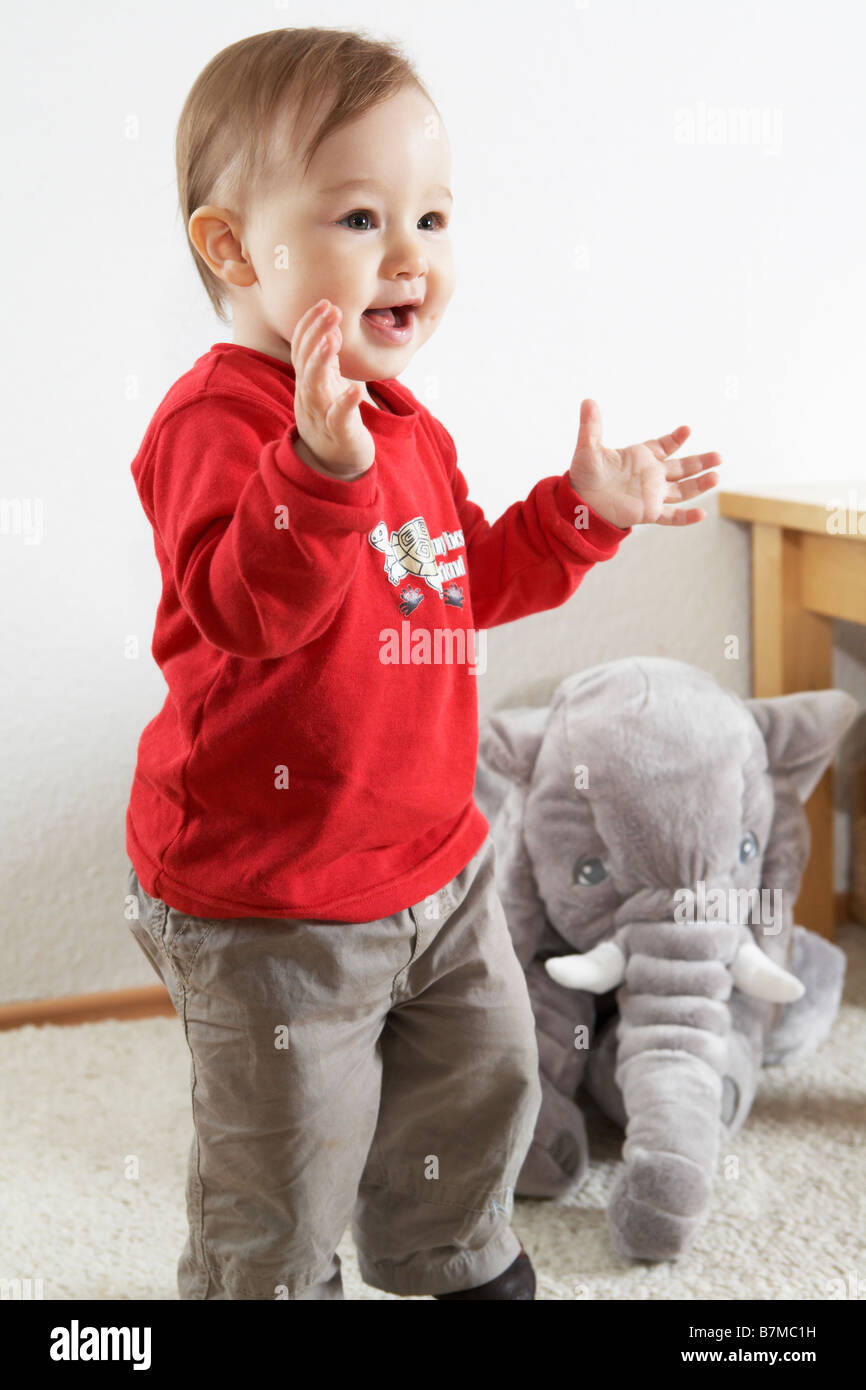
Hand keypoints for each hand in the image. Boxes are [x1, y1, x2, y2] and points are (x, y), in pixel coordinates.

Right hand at [291, 299, 374, 477]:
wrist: (336, 465)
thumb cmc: (332, 420)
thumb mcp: (328, 385)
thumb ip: (328, 358)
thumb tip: (333, 325)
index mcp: (308, 383)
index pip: (302, 349)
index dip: (310, 325)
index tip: (325, 302)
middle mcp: (309, 397)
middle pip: (305, 362)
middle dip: (316, 334)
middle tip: (331, 309)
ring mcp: (321, 416)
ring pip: (314, 388)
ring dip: (322, 362)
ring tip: (333, 340)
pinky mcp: (338, 435)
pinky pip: (338, 419)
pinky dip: (345, 404)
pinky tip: (355, 389)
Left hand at [568, 399, 721, 527]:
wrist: (579, 503)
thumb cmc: (584, 475)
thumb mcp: (588, 449)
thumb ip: (591, 426)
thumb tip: (587, 401)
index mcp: (641, 457)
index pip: (664, 445)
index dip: (676, 439)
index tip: (686, 430)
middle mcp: (651, 475)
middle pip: (682, 468)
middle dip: (700, 462)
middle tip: (719, 456)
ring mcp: (653, 495)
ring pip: (683, 490)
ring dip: (700, 484)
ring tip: (717, 476)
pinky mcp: (649, 512)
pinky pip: (671, 516)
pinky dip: (686, 517)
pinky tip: (702, 513)